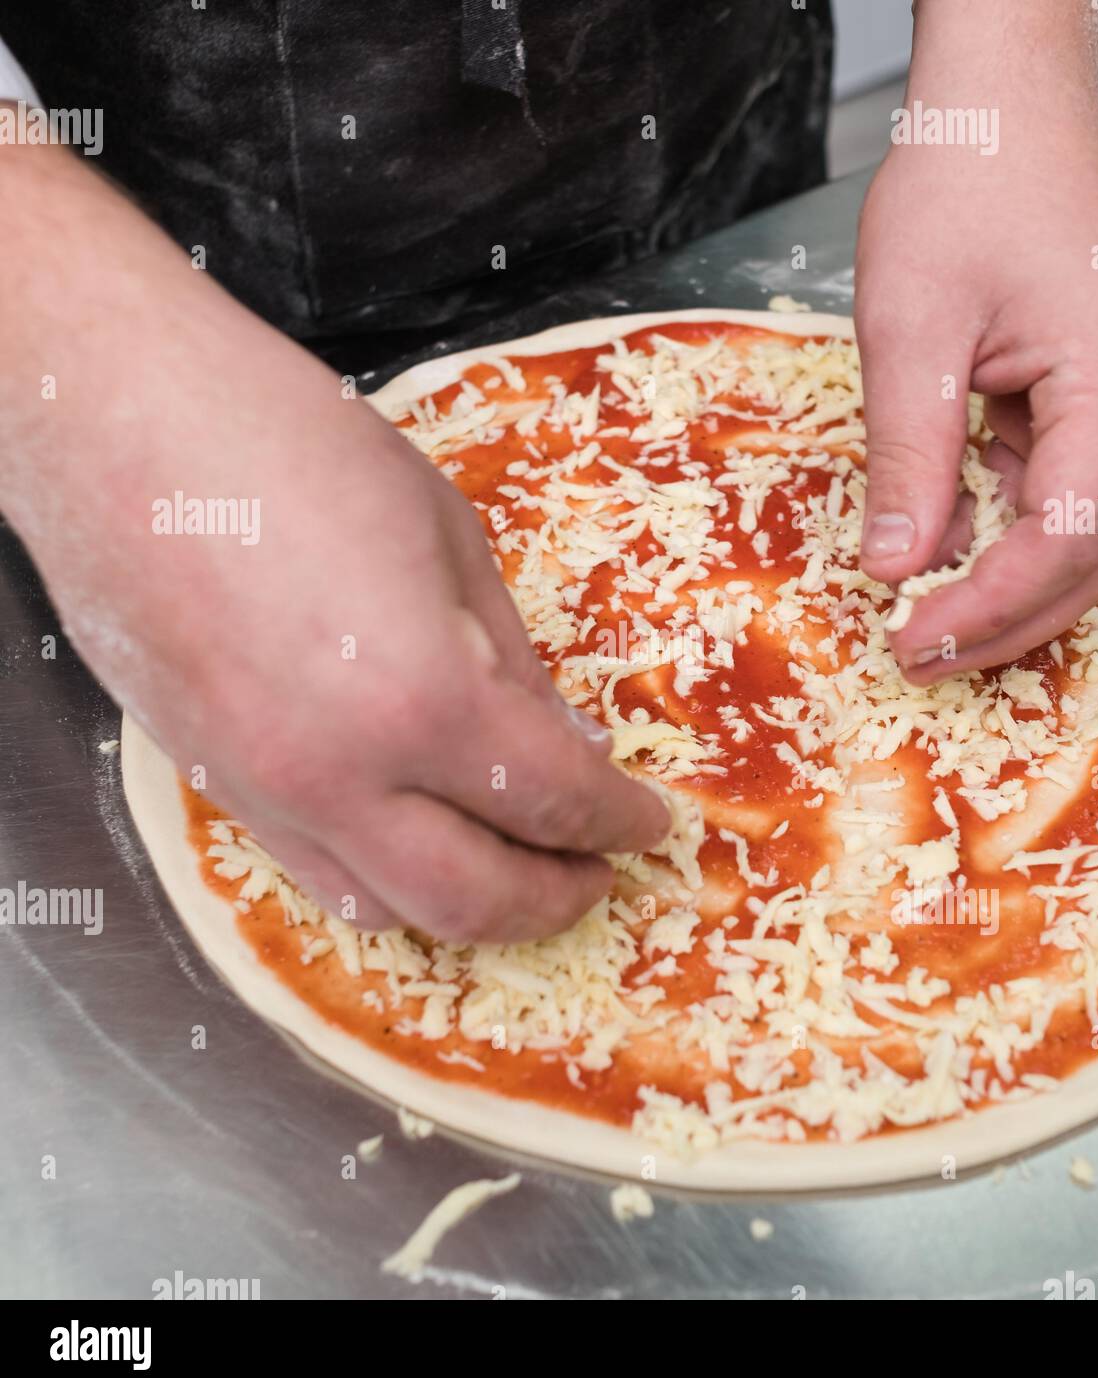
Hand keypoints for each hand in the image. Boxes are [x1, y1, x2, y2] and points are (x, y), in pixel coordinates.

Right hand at [0, 139, 667, 942]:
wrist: (119, 418)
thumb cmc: (294, 445)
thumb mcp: (449, 538)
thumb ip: (512, 662)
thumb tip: (562, 742)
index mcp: (422, 699)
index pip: (553, 800)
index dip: (617, 820)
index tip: (649, 823)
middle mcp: (340, 776)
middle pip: (475, 899)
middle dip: (556, 897)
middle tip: (597, 873)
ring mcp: (263, 792)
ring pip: (385, 911)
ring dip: (469, 909)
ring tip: (515, 869)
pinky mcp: (210, 782)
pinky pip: (312, 871)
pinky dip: (384, 881)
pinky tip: (417, 843)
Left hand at [854, 0, 1097, 680]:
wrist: (1006, 104)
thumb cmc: (961, 188)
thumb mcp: (909, 328)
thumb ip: (908, 458)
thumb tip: (893, 569)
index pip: (1069, 537)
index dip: (989, 604)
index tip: (910, 637)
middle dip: (1008, 619)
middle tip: (918, 654)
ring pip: (1091, 535)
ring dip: (1014, 588)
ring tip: (930, 623)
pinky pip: (1068, 491)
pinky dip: (1011, 535)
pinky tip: (950, 554)